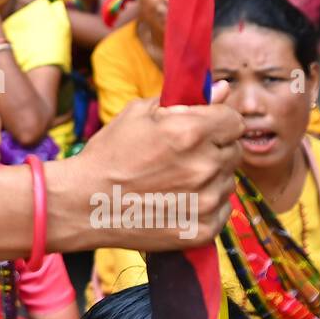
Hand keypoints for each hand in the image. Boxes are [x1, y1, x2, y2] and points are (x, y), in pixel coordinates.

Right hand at [71, 82, 243, 250]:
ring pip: (228, 180)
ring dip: (210, 177)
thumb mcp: (138, 114)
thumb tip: (222, 89)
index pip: (234, 120)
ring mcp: (206, 202)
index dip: (218, 121)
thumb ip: (185, 101)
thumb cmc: (109, 154)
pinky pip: (222, 209)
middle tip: (182, 155)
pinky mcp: (204, 229)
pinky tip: (177, 200)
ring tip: (175, 180)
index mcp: (190, 132)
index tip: (202, 127)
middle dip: (214, 147)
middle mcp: (204, 166)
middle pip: (234, 150)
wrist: (85, 204)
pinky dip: (205, 204)